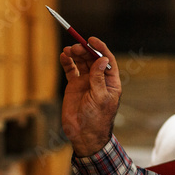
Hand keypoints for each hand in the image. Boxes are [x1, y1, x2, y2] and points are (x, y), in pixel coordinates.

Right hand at [60, 36, 121, 156]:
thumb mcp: (100, 98)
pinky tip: (64, 57)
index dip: (101, 48)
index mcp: (111, 82)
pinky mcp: (74, 86)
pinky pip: (71, 70)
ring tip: (68, 50)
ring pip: (81, 62)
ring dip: (76, 54)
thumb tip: (102, 59)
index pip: (107, 60)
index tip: (91, 40)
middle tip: (76, 47)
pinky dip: (67, 62)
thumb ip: (99, 78)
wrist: (84, 135)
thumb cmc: (97, 119)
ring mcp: (86, 82)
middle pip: (93, 59)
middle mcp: (99, 79)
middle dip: (85, 50)